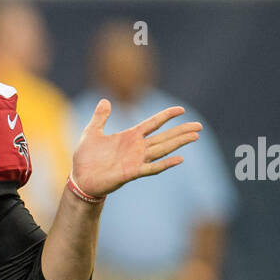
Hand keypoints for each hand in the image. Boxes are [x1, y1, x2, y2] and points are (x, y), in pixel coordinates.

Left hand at [70, 99, 201, 198]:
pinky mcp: (132, 172)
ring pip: (162, 149)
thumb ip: (100, 117)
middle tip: (199, 126)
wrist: (80, 180)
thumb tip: (105, 100)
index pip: (153, 123)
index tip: (181, 110)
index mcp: (129, 136)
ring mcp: (136, 160)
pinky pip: (152, 168)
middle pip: (164, 137)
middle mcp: (136, 148)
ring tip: (195, 136)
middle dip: (181, 131)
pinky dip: (165, 164)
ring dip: (178, 143)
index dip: (166, 116)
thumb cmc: (86, 159)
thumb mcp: (91, 132)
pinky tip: (180, 159)